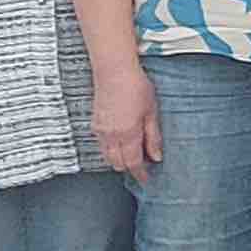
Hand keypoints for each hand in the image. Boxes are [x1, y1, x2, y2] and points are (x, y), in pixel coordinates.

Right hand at [91, 62, 159, 177]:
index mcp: (128, 134)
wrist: (114, 71)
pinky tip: (121, 143)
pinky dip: (111, 150)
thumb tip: (156, 157)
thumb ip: (153, 137)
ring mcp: (100, 130)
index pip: (133, 163)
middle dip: (130, 168)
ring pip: (107, 156)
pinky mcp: (95, 123)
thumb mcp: (152, 112)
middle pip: (118, 163)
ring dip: (119, 160)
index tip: (146, 179)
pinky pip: (101, 145)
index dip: (140, 174)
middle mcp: (111, 135)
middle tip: (143, 165)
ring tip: (133, 155)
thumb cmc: (136, 87)